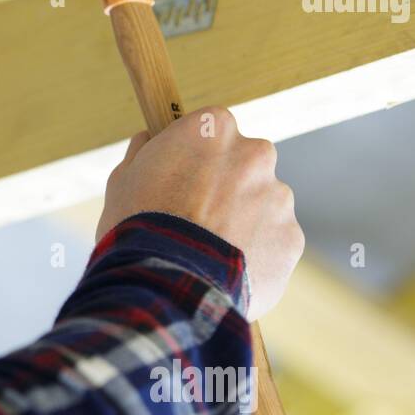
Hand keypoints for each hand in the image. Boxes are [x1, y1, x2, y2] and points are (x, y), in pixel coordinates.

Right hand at [95, 107, 303, 320]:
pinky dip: (254, 254)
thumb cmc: (138, 227)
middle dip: (225, 186)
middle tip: (194, 218)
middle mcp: (255, 153)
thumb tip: (147, 139)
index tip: (182, 175)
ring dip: (241, 221)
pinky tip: (224, 271)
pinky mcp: (291, 237)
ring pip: (261, 205)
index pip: (211, 129)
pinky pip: (273, 242)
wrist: (165, 285)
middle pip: (244, 164)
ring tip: (206, 253)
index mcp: (213, 128)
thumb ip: (143, 152)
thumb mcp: (123, 180)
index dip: (195, 155)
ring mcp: (278, 196)